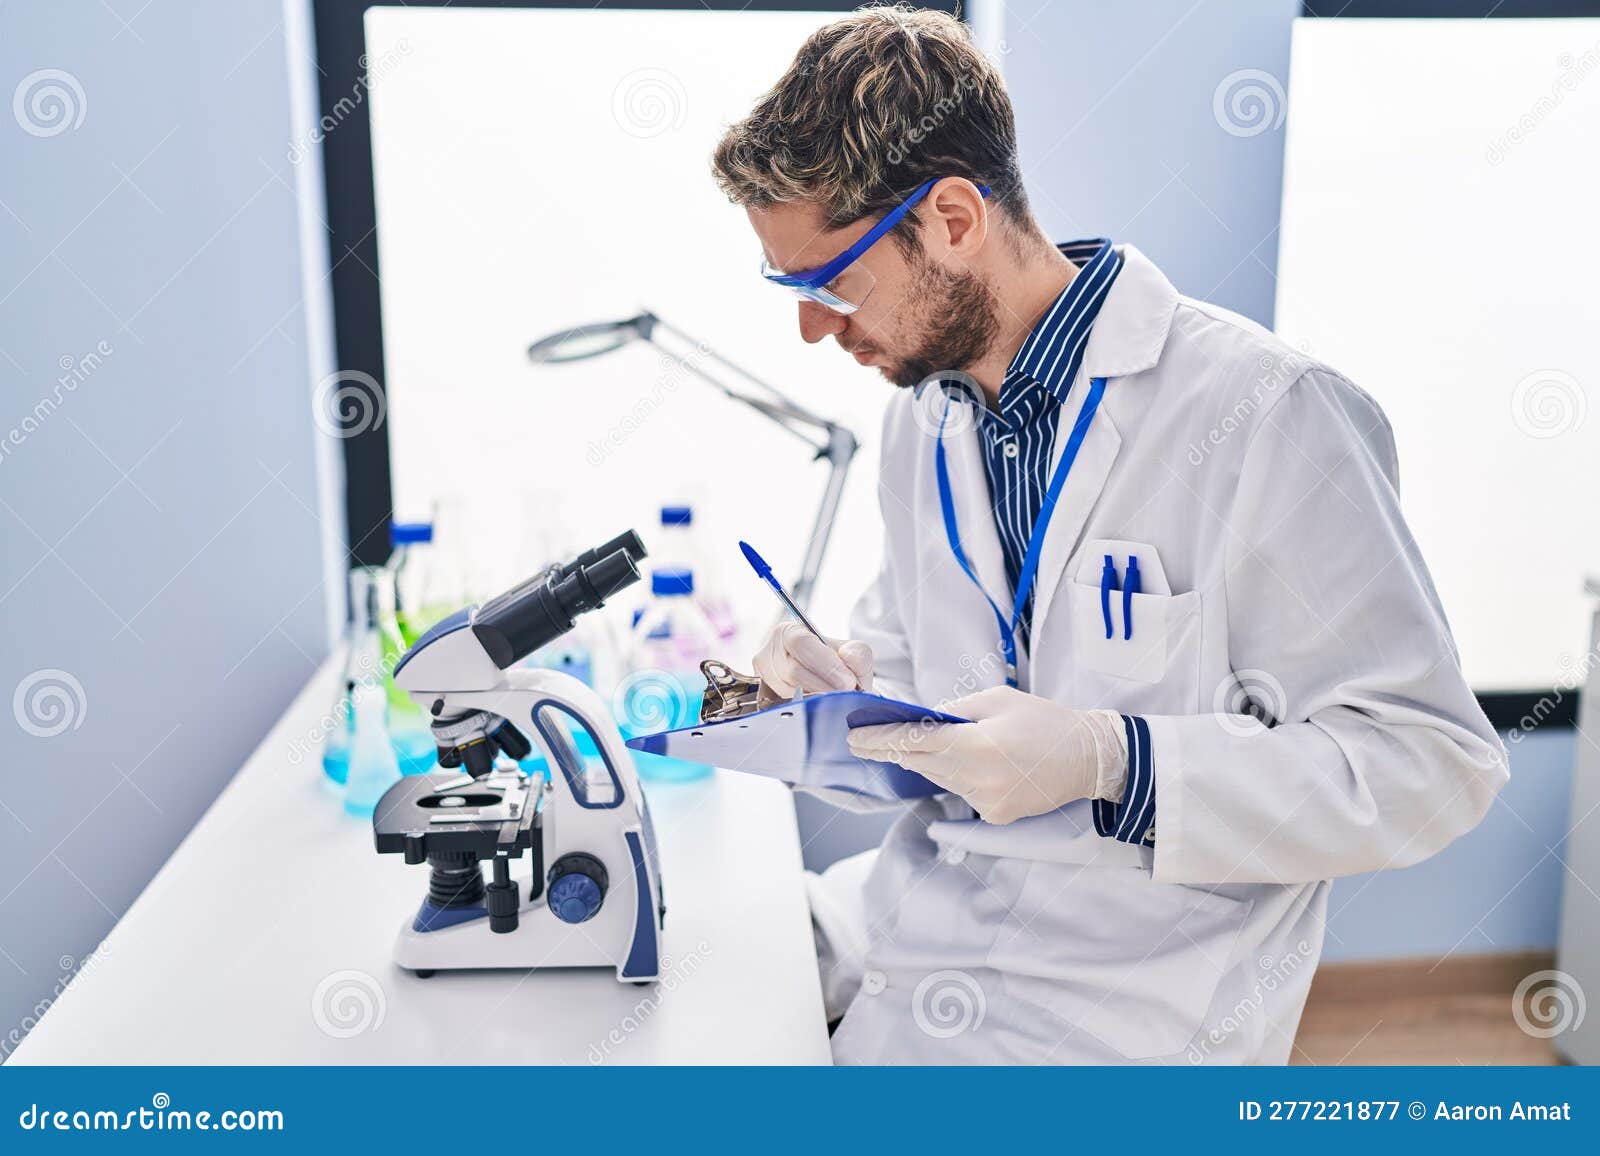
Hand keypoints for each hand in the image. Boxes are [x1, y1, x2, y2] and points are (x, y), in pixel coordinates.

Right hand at [752, 622, 873, 697]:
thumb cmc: (835, 663)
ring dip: (816, 699)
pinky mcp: (764, 699)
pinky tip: (818, 707)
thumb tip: (848, 657)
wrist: (827, 682)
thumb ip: (858, 653)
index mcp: (788, 632)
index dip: (826, 664)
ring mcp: (764, 678)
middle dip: (824, 686)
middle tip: (846, 694)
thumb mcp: (853, 652)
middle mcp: (769, 653)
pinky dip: (804, 710)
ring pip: (788, 693)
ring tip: (834, 699)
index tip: (848, 681)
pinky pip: (783, 708)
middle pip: (793, 671)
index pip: (802, 644)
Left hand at [846, 686, 1127, 824]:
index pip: (915, 744)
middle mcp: (979, 779)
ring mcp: (987, 802)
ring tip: (907, 745)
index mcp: (978, 745)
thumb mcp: (997, 699)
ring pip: (940, 779)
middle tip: (864, 740)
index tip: (855, 738)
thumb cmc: (1044, 720)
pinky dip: (954, 776)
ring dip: (925, 762)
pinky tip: (958, 762)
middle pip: (921, 764)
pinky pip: (961, 792)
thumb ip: (955, 711)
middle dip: (894, 750)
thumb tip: (921, 720)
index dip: (881, 741)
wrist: (1088, 757)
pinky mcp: (996, 815)